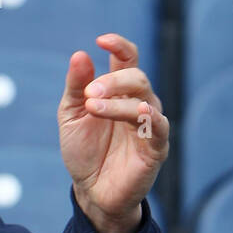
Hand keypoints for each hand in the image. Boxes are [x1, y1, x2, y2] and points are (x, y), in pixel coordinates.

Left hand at [58, 33, 168, 232]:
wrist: (91, 191)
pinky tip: (137, 111)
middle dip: (112, 80)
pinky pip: (160, 126)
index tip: (102, 41)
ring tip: (93, 106)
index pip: (127, 59)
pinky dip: (150, 116)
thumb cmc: (84, 151)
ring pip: (145, 98)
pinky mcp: (156, 148)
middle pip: (136, 77)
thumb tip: (80, 54)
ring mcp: (149, 124)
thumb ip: (76, 87)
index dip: (119, 45)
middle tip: (88, 95)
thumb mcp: (71, 115)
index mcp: (119, 92)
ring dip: (118, 99)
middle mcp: (138, 103)